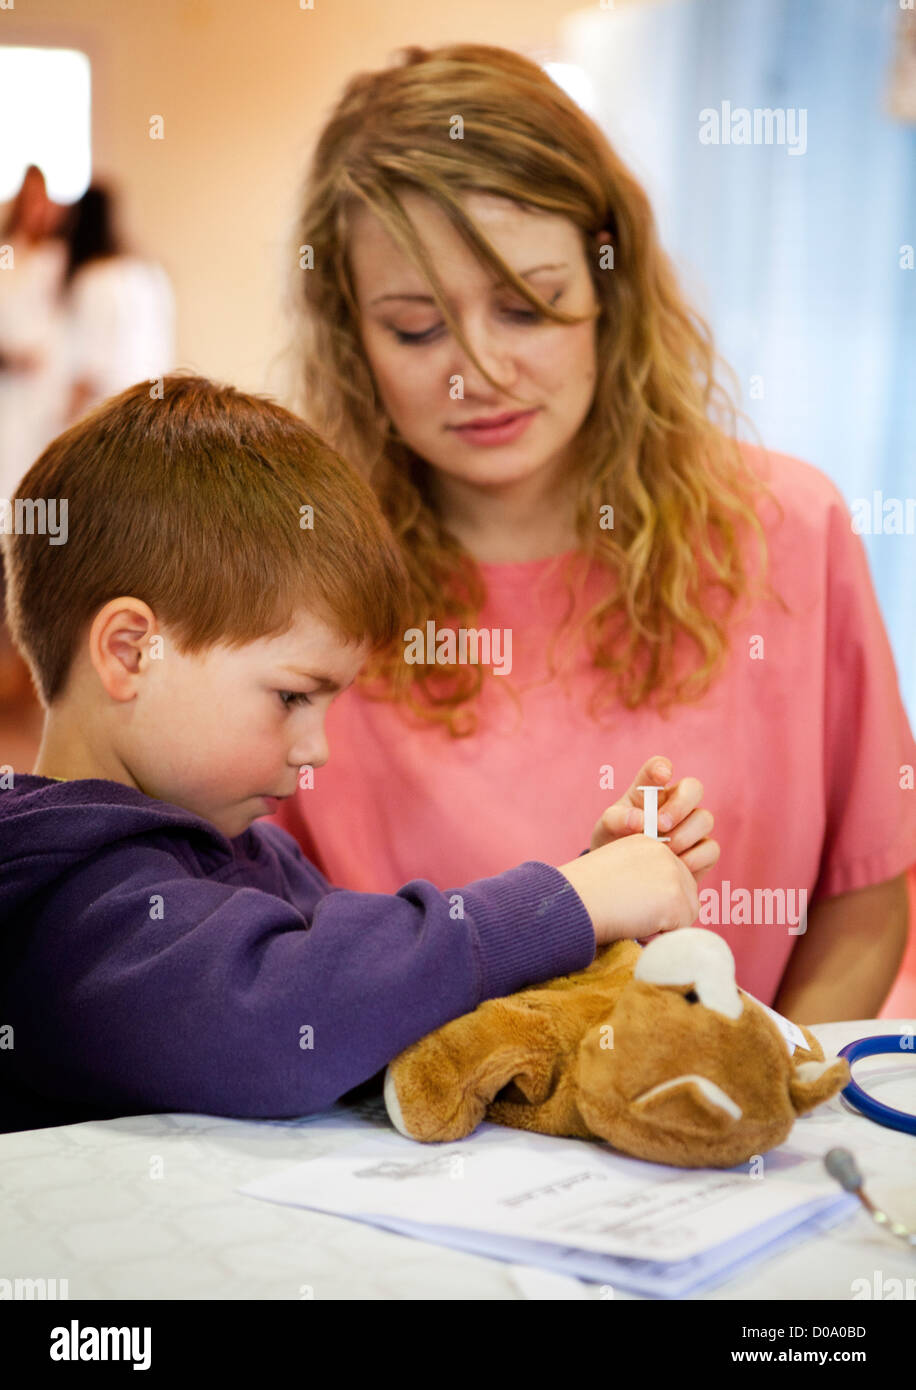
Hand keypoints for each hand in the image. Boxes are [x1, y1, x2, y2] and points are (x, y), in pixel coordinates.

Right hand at [558, 834, 699, 945]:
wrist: (574, 900)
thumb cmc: (583, 894)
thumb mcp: (615, 872)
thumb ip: (641, 879)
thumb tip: (660, 906)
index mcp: (647, 844)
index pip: (670, 879)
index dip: (653, 900)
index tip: (626, 902)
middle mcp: (665, 853)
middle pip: (685, 895)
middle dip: (663, 913)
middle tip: (628, 913)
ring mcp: (674, 874)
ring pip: (685, 914)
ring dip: (662, 925)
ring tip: (630, 917)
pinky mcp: (677, 898)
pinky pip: (680, 930)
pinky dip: (660, 936)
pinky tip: (636, 924)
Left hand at [590, 755, 719, 883]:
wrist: (625, 878)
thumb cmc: (614, 844)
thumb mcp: (607, 830)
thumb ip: (617, 820)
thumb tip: (639, 821)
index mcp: (648, 790)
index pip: (657, 767)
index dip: (661, 767)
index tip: (662, 775)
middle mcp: (675, 803)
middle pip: (694, 788)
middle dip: (680, 805)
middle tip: (660, 825)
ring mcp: (692, 825)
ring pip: (705, 819)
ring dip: (683, 836)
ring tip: (663, 852)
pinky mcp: (703, 851)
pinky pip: (711, 849)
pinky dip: (694, 859)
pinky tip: (676, 867)